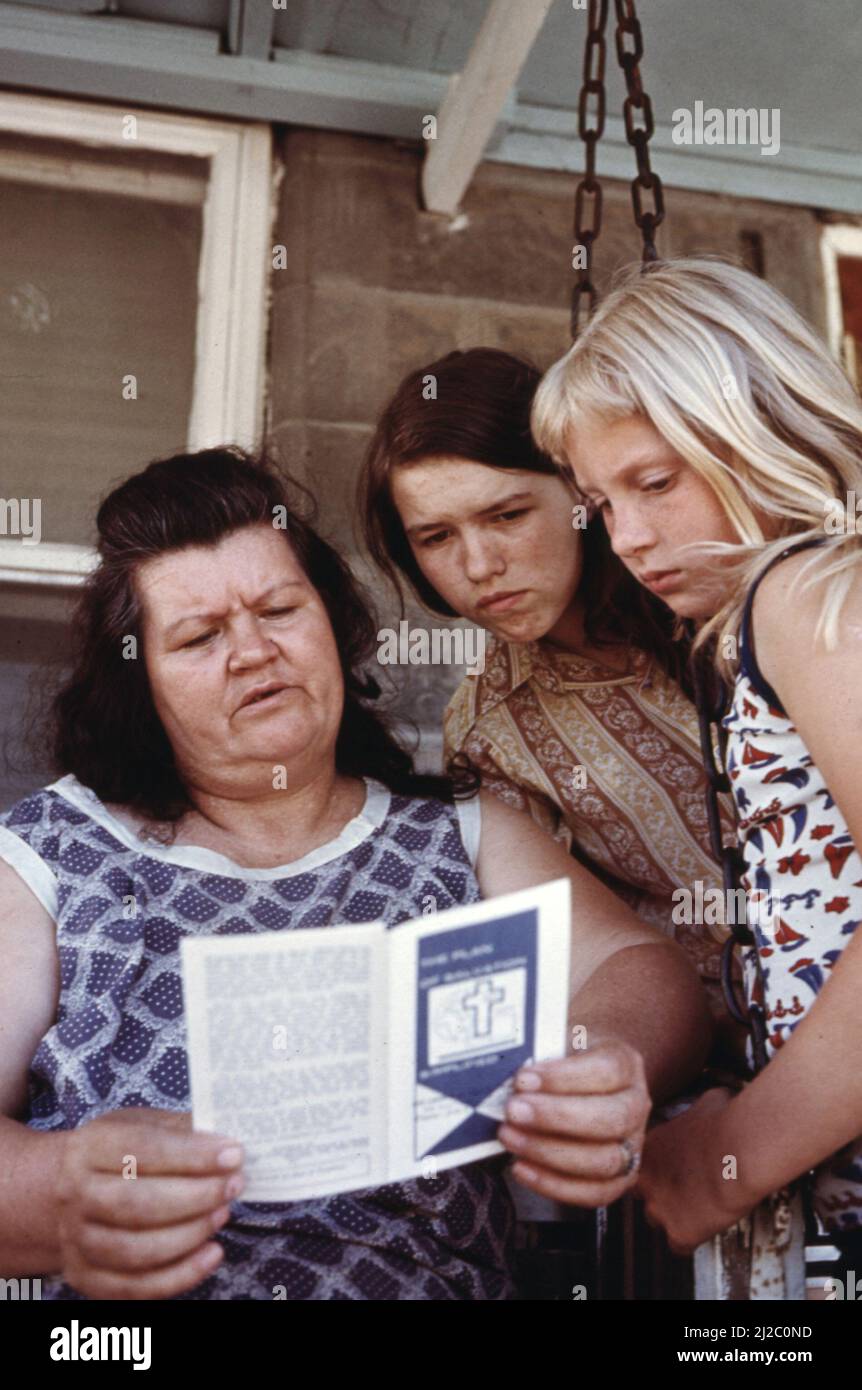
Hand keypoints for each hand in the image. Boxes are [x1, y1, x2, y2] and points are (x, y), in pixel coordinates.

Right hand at [55, 1108, 244, 1298]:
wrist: (71, 1190)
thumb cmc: (120, 1154)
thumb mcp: (144, 1125)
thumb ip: (183, 1132)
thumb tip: (231, 1149)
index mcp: (89, 1147)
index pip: (142, 1149)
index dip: (192, 1155)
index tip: (234, 1155)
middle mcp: (74, 1194)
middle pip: (137, 1204)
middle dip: (196, 1197)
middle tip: (233, 1185)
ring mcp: (76, 1240)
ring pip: (136, 1251)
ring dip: (190, 1235)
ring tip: (223, 1213)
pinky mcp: (86, 1276)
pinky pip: (136, 1287)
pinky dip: (181, 1275)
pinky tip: (212, 1254)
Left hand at [497, 1040, 649, 1206]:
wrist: (573, 1081)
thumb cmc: (561, 1058)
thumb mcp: (554, 1039)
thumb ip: (538, 1050)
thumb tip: (507, 1065)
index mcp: (624, 1063)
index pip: (605, 1070)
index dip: (564, 1077)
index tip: (523, 1078)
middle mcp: (636, 1104)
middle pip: (611, 1118)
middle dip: (556, 1117)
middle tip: (513, 1110)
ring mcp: (632, 1144)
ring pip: (604, 1160)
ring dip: (550, 1153)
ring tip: (509, 1137)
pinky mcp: (619, 1178)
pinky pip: (595, 1193)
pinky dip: (555, 1185)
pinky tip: (521, 1168)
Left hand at [636, 1087, 751, 1252]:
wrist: (741, 1150)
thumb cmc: (729, 1121)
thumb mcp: (705, 1103)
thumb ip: (696, 1111)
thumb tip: (711, 1104)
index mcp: (648, 1146)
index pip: (639, 1163)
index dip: (658, 1167)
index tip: (675, 1168)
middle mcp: (645, 1177)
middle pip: (641, 1193)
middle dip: (659, 1192)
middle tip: (684, 1189)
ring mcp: (658, 1207)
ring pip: (655, 1220)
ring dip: (672, 1216)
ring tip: (696, 1210)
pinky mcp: (678, 1232)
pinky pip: (677, 1246)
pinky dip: (691, 1240)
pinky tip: (704, 1228)